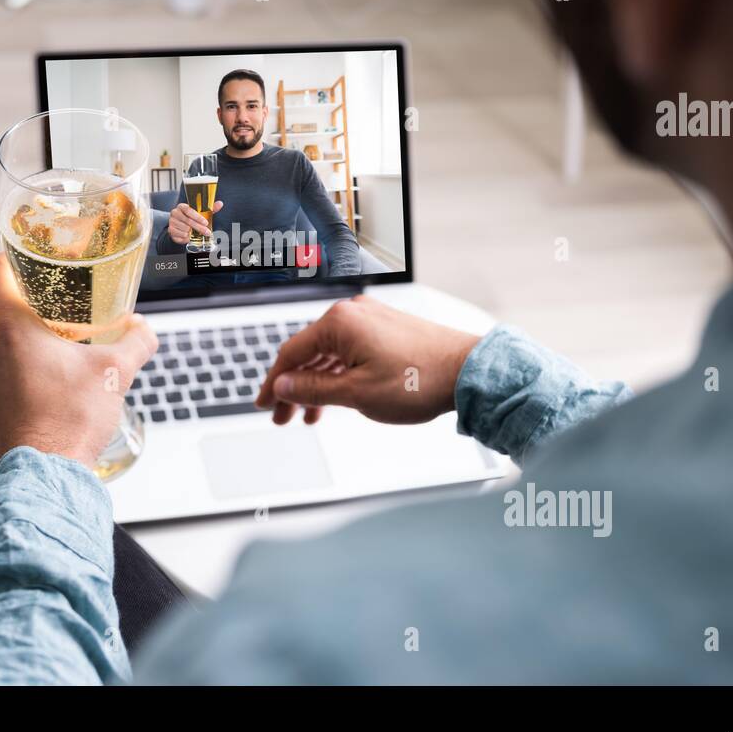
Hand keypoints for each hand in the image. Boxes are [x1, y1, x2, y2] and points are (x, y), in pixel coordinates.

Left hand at [0, 254, 157, 470]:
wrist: (43, 477)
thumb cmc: (72, 421)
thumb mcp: (115, 372)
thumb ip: (135, 340)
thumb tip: (144, 328)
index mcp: (8, 324)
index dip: (12, 263)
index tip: (29, 270)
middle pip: (0, 315)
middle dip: (29, 323)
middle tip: (60, 336)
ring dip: (15, 356)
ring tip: (49, 375)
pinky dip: (4, 386)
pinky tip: (33, 401)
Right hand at [167, 200, 223, 245]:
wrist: (179, 224)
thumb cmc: (191, 217)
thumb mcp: (201, 212)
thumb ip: (210, 208)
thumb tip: (220, 204)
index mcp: (181, 206)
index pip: (188, 210)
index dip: (198, 217)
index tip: (206, 222)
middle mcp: (175, 213)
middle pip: (188, 221)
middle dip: (199, 228)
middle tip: (207, 232)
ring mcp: (171, 222)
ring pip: (184, 230)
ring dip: (191, 233)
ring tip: (194, 232)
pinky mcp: (170, 231)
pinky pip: (180, 236)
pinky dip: (186, 238)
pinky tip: (189, 236)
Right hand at [255, 295, 482, 426]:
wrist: (468, 371)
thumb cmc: (419, 380)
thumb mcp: (356, 393)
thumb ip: (314, 389)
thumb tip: (284, 386)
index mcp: (339, 323)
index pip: (291, 353)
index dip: (274, 383)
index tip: (264, 404)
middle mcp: (352, 313)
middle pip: (308, 352)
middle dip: (294, 387)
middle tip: (284, 418)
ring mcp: (371, 319)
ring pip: (330, 353)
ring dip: (317, 384)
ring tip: (311, 416)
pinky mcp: (386, 328)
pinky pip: (350, 350)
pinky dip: (338, 374)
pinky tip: (337, 396)